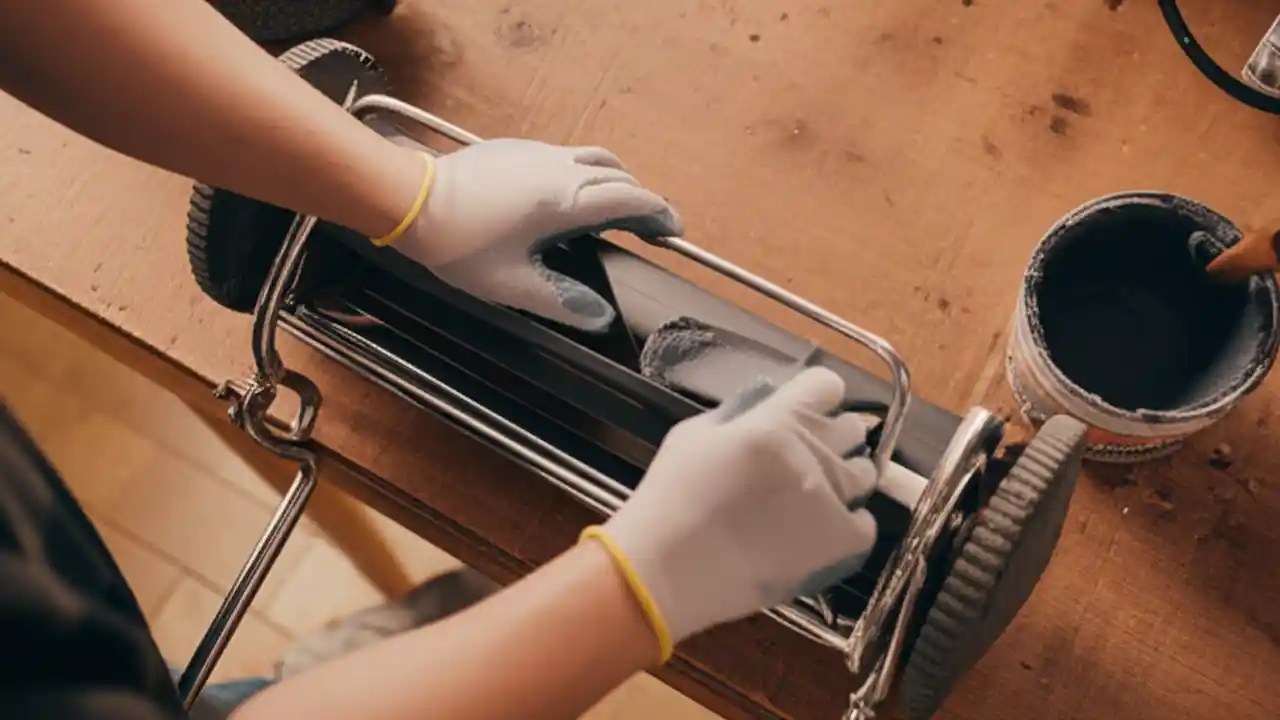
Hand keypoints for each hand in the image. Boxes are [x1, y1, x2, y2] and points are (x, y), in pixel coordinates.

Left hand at [391, 139, 682, 331]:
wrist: (411, 199)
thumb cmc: (460, 245)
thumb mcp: (511, 286)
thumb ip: (560, 302)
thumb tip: (600, 316)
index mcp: (566, 202)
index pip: (631, 199)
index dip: (658, 213)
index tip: (673, 229)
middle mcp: (561, 169)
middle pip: (619, 175)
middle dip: (641, 198)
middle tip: (650, 224)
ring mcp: (539, 153)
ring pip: (595, 157)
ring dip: (616, 179)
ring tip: (618, 205)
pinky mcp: (517, 148)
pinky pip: (567, 155)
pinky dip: (586, 172)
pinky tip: (570, 195)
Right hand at [593, 367, 878, 657]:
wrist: (665, 572)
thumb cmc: (670, 499)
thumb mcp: (694, 435)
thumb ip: (739, 411)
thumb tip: (771, 398)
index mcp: (774, 423)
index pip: (827, 385)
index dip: (815, 396)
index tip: (805, 410)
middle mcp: (811, 456)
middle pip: (851, 428)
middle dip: (829, 436)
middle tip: (801, 457)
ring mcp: (830, 502)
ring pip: (865, 473)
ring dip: (843, 477)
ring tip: (811, 496)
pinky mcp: (838, 545)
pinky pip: (866, 523)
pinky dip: (849, 523)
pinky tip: (820, 529)